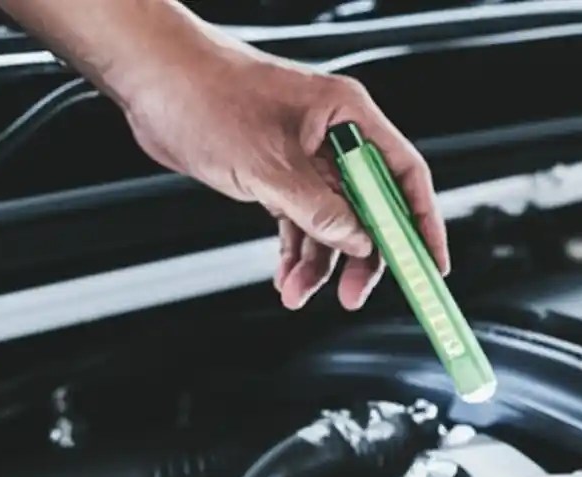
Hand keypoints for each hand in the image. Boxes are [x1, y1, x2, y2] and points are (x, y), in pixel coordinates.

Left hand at [121, 47, 447, 310]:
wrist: (150, 77)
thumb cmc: (204, 95)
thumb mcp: (269, 165)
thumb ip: (320, 210)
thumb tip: (360, 243)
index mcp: (349, 117)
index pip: (405, 175)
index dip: (422, 224)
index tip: (431, 266)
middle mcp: (334, 137)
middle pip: (372, 207)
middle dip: (364, 255)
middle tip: (356, 294)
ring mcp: (306, 157)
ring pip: (333, 222)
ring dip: (321, 262)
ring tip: (302, 292)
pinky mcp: (277, 173)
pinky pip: (301, 221)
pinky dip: (296, 252)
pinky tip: (288, 277)